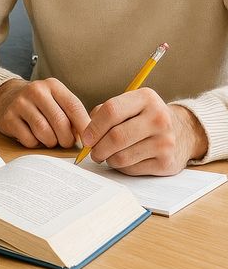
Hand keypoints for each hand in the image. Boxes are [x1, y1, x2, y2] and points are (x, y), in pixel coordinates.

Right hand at [0, 78, 89, 147]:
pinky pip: (29, 139)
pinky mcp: (8, 118)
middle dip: (67, 139)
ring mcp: (20, 104)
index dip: (84, 126)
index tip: (89, 140)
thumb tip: (89, 137)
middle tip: (66, 142)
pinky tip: (34, 137)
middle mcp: (35, 91)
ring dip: (51, 142)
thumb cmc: (39, 103)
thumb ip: (72, 113)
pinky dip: (35, 144)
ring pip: (44, 132)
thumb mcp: (56, 99)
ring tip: (50, 139)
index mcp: (52, 86)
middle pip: (60, 122)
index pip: (74, 107)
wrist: (5, 96)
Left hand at [80, 88, 207, 174]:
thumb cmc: (144, 118)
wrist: (183, 133)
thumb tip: (86, 135)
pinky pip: (132, 169)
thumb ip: (103, 113)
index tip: (86, 138)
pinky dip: (122, 167)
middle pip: (116, 137)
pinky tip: (126, 160)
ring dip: (108, 159)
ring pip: (122, 156)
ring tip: (108, 155)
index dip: (93, 127)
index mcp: (146, 98)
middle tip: (93, 152)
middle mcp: (159, 118)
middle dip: (98, 148)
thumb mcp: (128, 105)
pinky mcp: (167, 162)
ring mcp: (165, 141)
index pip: (111, 111)